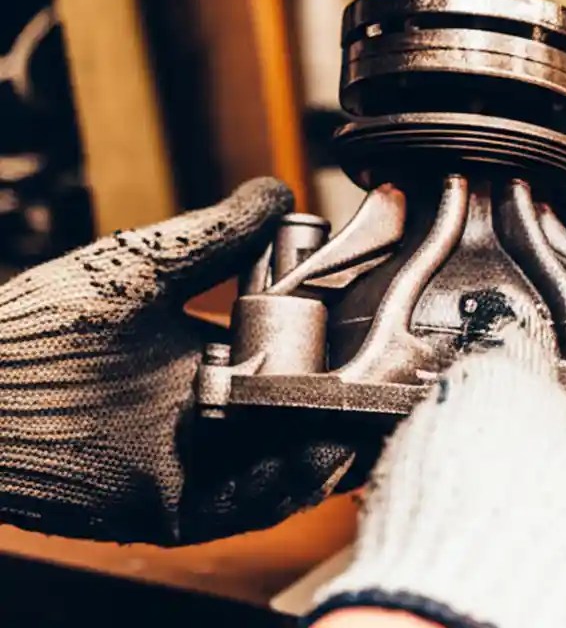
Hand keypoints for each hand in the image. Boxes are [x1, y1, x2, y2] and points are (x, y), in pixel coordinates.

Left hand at [0, 178, 353, 544]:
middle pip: (298, 419)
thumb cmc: (42, 321)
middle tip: (391, 391)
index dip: (336, 354)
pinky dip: (281, 489)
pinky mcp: (170, 507)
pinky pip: (240, 508)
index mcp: (207, 360)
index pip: (292, 363)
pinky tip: (312, 461)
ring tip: (364, 427)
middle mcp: (206, 415)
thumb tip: (278, 190)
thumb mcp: (147, 267)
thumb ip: (217, 234)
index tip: (374, 334)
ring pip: (281, 468)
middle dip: (347, 410)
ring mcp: (192, 464)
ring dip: (328, 452)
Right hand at [305, 317, 565, 627]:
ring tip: (486, 488)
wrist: (458, 625)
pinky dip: (538, 551)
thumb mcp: (495, 382)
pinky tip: (488, 540)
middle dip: (564, 440)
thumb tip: (509, 322)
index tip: (553, 373)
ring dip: (551, 498)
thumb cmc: (494, 516)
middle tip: (505, 430)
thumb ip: (515, 343)